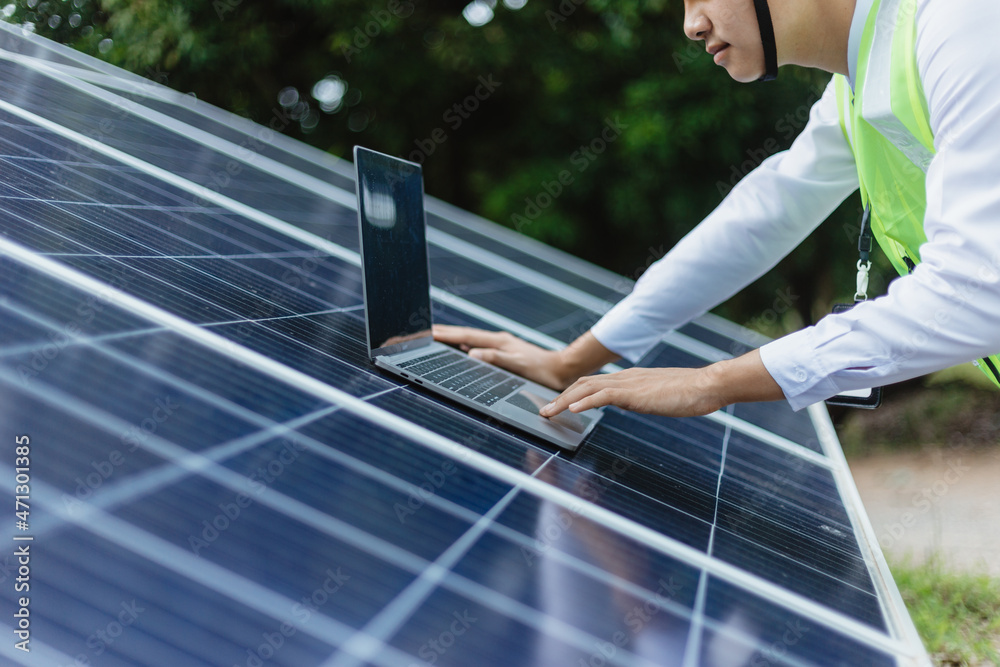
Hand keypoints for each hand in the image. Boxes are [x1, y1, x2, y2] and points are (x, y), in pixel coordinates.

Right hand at [432, 324, 575, 389]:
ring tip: (437, 337)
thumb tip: (471, 353)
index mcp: (498, 341)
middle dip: (445, 332)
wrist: (561, 369)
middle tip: (424, 332)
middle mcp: (498, 340)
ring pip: (471, 338)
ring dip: (454, 337)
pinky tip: (462, 348)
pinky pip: (479, 345)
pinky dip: (466, 344)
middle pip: (465, 334)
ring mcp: (501, 344)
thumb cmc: (542, 370)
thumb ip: (495, 358)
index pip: (466, 336)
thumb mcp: (518, 365)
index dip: (446, 335)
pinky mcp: (505, 350)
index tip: (429, 333)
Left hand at [539, 366, 724, 417]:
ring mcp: (629, 383)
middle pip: (582, 384)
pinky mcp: (635, 393)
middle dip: (559, 397)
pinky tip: (571, 409)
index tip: (559, 405)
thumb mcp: (659, 395)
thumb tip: (635, 402)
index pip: (593, 383)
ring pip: (586, 389)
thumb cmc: (690, 393)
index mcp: (630, 378)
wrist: (708, 385)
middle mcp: (625, 378)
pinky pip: (603, 396)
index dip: (572, 393)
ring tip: (547, 413)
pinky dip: (584, 402)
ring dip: (563, 401)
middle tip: (544, 411)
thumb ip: (643, 397)